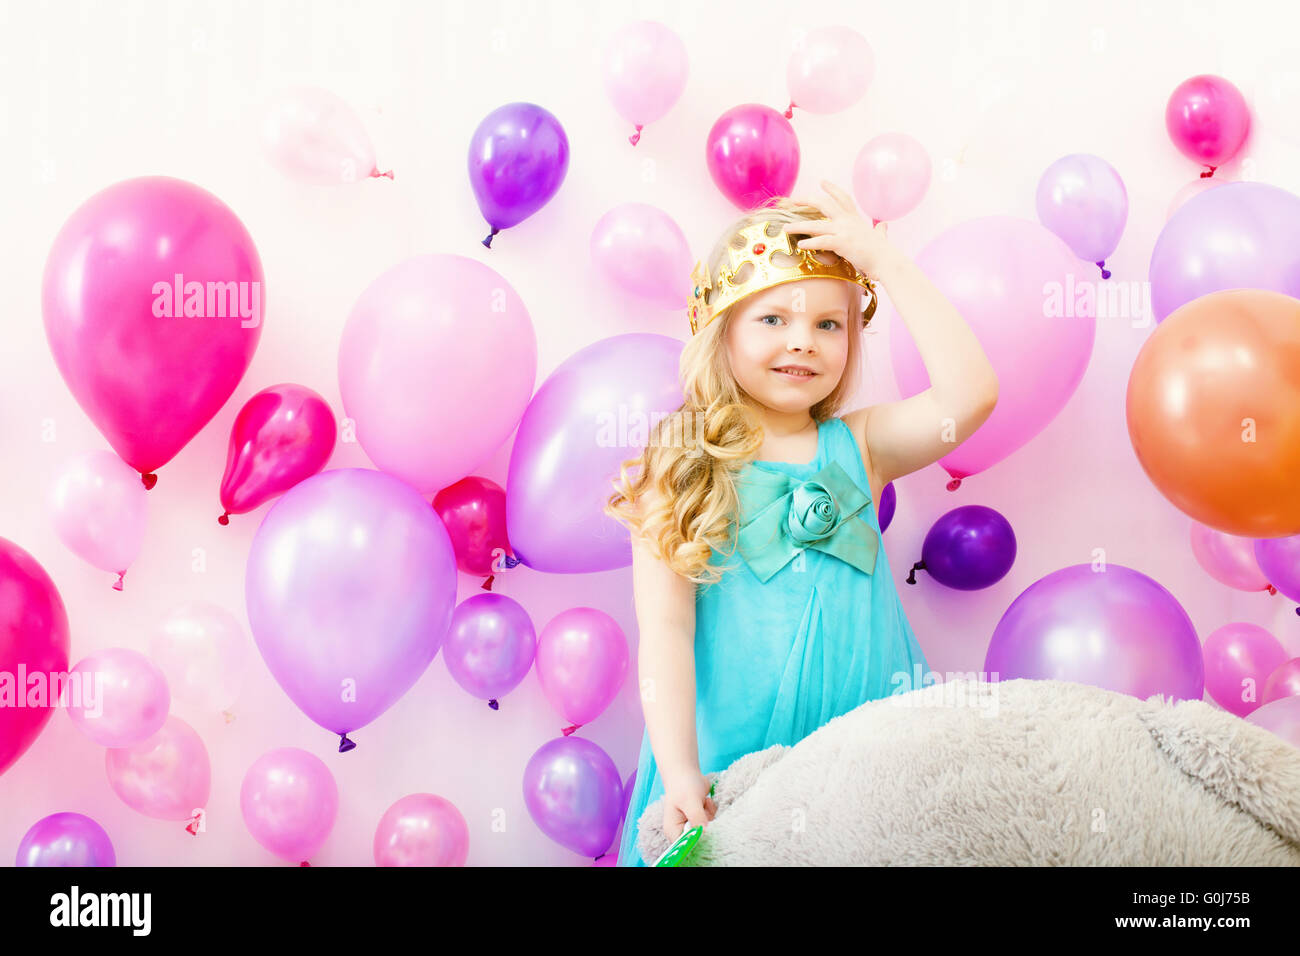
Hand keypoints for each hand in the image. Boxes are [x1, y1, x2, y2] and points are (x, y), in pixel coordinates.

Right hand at [662, 771, 716, 842]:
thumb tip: (705, 833)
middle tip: (703, 808)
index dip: (698, 840)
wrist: (686, 773)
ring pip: (708, 831)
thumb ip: (697, 817)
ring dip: (710, 816)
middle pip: (700, 839)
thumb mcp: (690, 801)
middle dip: (706, 824)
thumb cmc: (683, 785)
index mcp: (673, 831)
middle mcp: (681, 832)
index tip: (705, 825)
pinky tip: (706, 801)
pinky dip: (712, 812)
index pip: (686, 846)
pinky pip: (712, 823)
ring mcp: (692, 826)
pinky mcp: (700, 821)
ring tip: (703, 802)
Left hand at [785, 180, 901, 280]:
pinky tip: (800, 245)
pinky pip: (822, 241)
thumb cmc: (883, 252)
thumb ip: (880, 230)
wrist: (886, 261)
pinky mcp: (842, 243)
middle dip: (807, 200)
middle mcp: (848, 221)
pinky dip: (810, 243)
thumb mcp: (880, 236)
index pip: (843, 198)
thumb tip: (884, 225)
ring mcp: (844, 231)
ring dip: (799, 226)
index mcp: (855, 218)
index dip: (832, 189)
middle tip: (793, 200)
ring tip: (785, 228)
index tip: (822, 182)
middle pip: (824, 204)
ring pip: (816, 225)